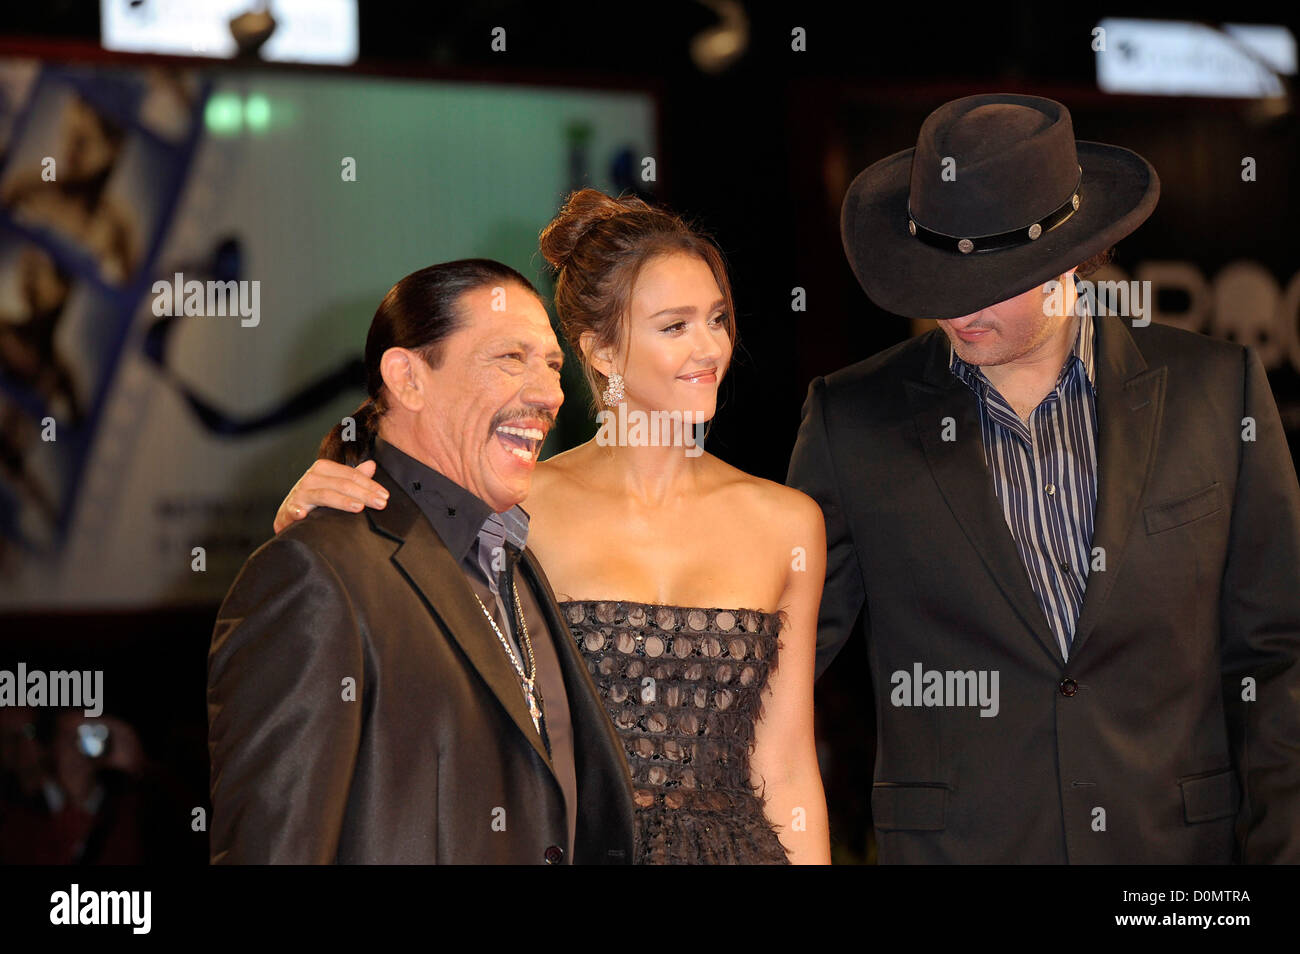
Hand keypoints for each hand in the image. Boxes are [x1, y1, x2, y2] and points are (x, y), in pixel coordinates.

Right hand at [273, 458, 388, 533]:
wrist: (290, 512)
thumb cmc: (316, 498)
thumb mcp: (336, 484)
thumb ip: (353, 476)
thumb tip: (372, 465)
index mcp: (324, 469)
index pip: (352, 475)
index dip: (370, 485)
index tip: (385, 496)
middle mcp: (312, 477)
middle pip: (342, 484)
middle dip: (364, 494)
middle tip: (380, 504)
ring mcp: (300, 493)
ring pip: (325, 495)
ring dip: (342, 501)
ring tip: (359, 507)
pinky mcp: (290, 508)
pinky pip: (294, 509)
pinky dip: (297, 511)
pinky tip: (304, 515)